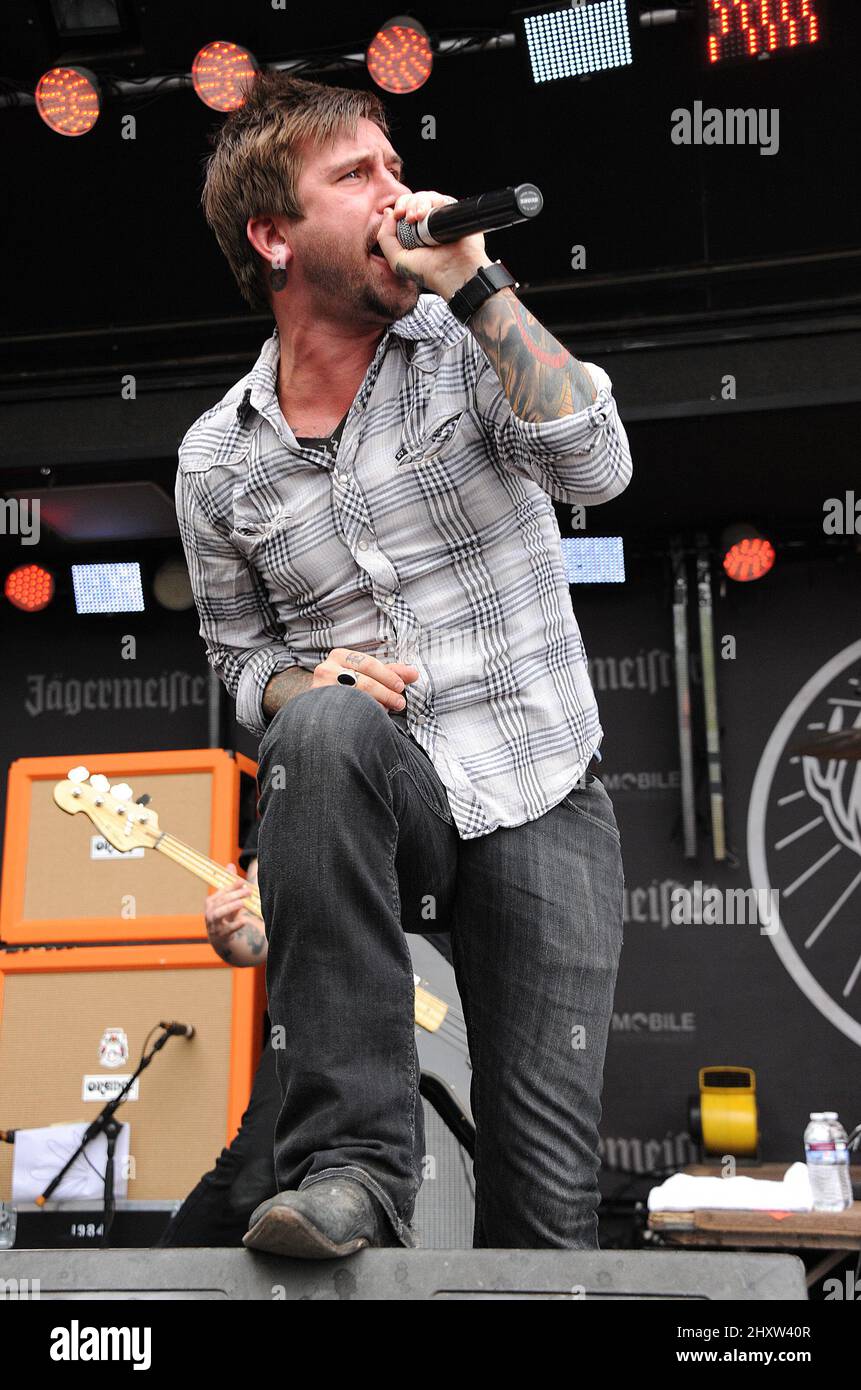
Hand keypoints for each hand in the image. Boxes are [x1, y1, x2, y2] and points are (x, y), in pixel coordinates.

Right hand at [205, 864, 266, 966]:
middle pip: (222, 901)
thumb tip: (230, 865)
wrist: (220, 939)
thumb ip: (229, 885)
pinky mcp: (220, 936)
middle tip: (249, 891)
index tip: (242, 881)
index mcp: (211, 902)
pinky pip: (227, 930)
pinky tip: (243, 921)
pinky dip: (235, 926)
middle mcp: (210, 912)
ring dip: (231, 907)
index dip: (232, 886)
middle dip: (235, 895)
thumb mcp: (227, 901)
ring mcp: (214, 924)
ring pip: (219, 914)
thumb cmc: (225, 916)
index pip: (222, 891)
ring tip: (242, 903)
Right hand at [312, 648, 418, 711]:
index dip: (388, 676)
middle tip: (400, 702)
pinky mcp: (319, 705)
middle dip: (386, 693)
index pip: (369, 664)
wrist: (320, 709)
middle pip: (364, 682)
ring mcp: (321, 689)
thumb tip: (414, 673)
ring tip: (388, 710)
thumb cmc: (347, 687)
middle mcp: (327, 669)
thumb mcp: (368, 675)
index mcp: (339, 656)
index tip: (401, 686)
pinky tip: (372, 717)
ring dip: (378, 705)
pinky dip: (363, 714)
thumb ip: (390, 672)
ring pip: (356, 698)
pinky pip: (347, 711)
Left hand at [376, 191, 492, 300]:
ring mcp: (441, 218)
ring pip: (427, 197)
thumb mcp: (397, 260)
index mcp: (413, 232)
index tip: (396, 215)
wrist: (454, 274)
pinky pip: (442, 199)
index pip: (404, 209)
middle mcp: (427, 223)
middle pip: (414, 200)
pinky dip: (433, 201)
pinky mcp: (454, 214)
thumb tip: (387, 212)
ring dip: (418, 203)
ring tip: (418, 217)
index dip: (399, 207)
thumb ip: (386, 238)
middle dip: (407, 204)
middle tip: (408, 217)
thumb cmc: (429, 272)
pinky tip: (428, 214)